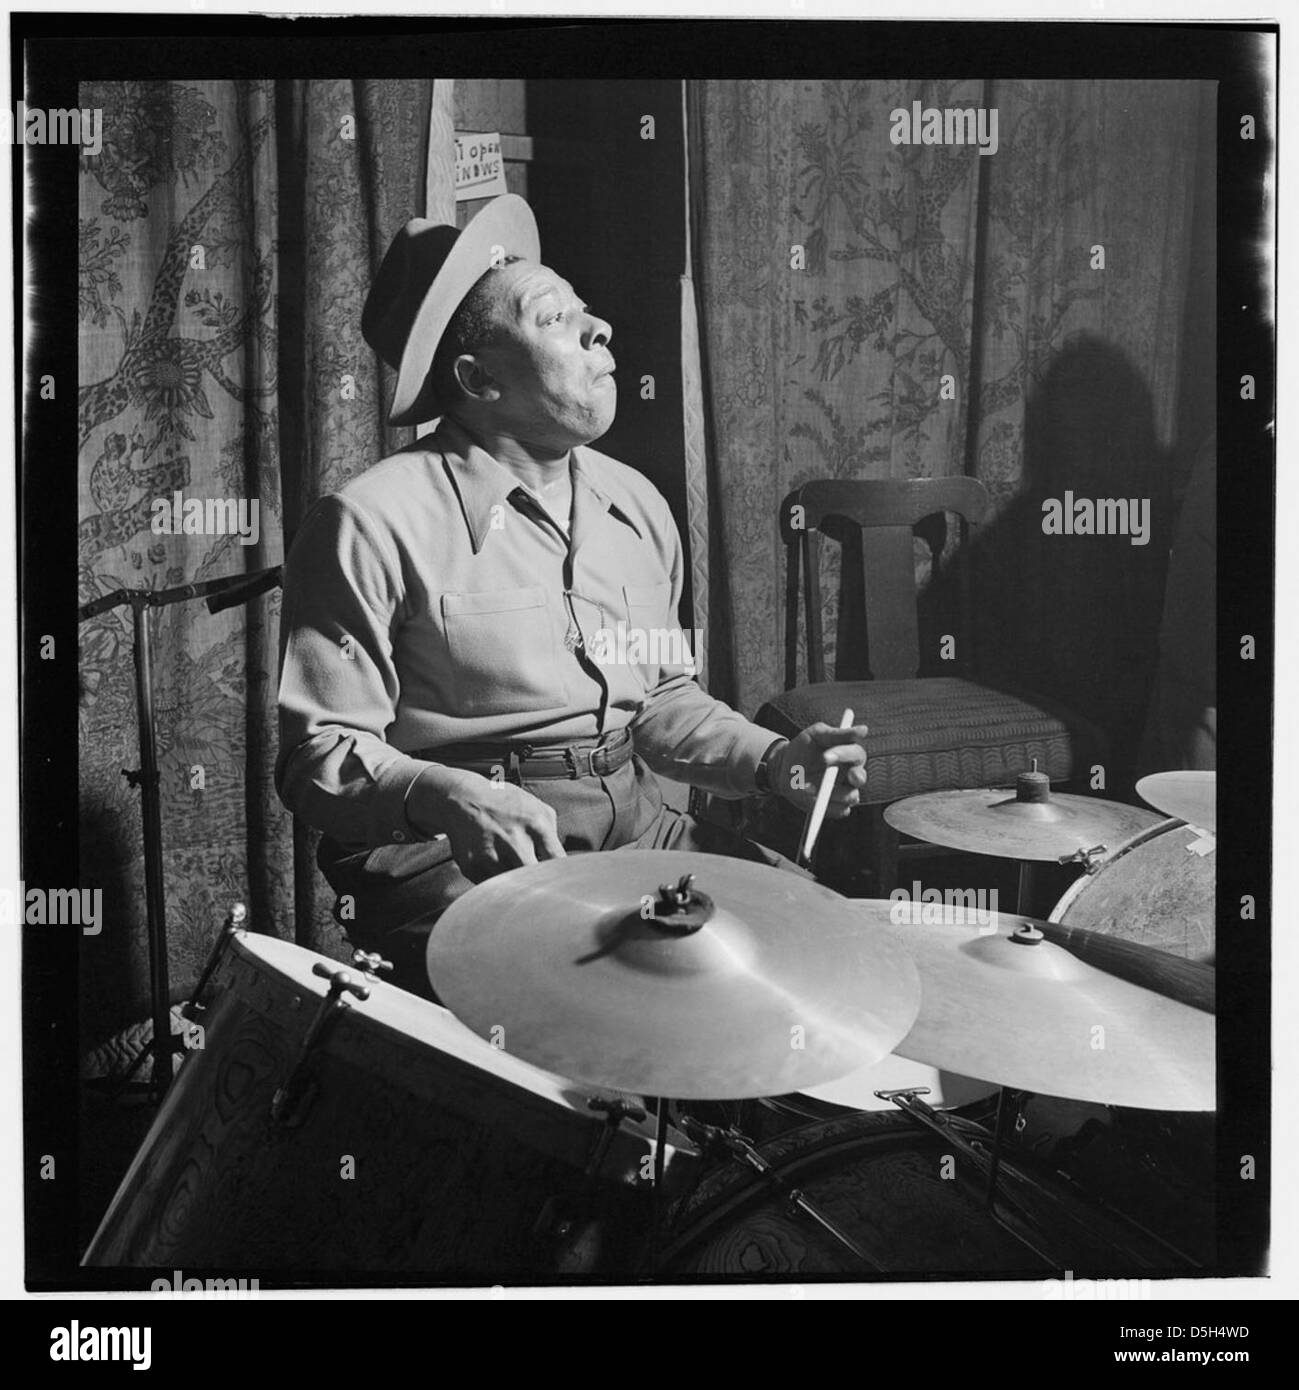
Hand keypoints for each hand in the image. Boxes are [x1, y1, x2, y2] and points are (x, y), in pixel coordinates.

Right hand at [408, 767, 566, 882]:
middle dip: (542, 886)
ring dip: (520, 888)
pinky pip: (493, 888)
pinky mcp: (473, 866)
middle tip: (543, 890)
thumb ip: (553, 834)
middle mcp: (515, 842)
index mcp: (536, 825)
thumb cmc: (505, 804)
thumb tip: (563, 863)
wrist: (463, 799)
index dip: (563, 876)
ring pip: (515, 888)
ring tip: (519, 881)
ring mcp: (492, 855)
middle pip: (537, 881)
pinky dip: (500, 886)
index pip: (558, 862)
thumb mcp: (536, 807)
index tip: (562, 882)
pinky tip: (500, 875)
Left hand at [770, 722, 868, 817]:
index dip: (843, 755)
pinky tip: (815, 803)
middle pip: (861, 778)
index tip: (825, 756)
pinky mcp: (836, 808)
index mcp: (849, 755)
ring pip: (851, 797)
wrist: (783, 768)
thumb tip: (864, 730)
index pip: (856, 754)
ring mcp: (844, 792)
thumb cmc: (804, 747)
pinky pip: (840, 811)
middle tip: (842, 777)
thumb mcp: (817, 735)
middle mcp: (851, 775)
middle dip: (854, 778)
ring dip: (833, 794)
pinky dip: (828, 808)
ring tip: (809, 789)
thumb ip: (838, 734)